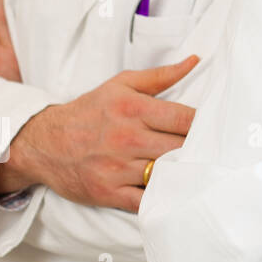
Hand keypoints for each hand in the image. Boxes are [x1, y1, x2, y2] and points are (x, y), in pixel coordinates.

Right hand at [0, 55, 198, 212]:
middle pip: (180, 148)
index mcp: (133, 109)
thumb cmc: (89, 111)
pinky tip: (176, 194)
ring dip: (184, 174)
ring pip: (166, 174)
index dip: (206, 126)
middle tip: (216, 153)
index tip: (218, 130)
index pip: (184, 119)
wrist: (43, 143)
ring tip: (200, 171)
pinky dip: (162, 199)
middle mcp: (126, 138)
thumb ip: (161, 76)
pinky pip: (145, 200)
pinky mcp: (108, 192)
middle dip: (199, 150)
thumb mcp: (121, 85)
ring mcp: (117, 168)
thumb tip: (195, 61)